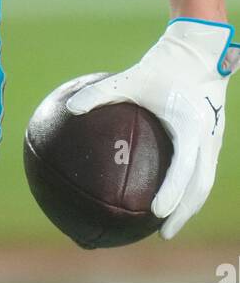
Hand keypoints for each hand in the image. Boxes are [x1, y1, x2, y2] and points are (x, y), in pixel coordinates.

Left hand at [67, 19, 238, 238]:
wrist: (199, 50)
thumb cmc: (163, 64)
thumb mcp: (131, 77)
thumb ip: (101, 92)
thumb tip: (70, 108)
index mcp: (189, 126)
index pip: (184, 168)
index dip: (172, 193)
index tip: (156, 212)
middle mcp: (207, 137)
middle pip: (200, 186)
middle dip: (184, 212)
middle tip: (163, 232)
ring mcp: (214, 138)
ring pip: (205, 180)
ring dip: (190, 204)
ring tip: (168, 222)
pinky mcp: (213, 136)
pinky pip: (204, 168)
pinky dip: (191, 187)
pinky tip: (172, 193)